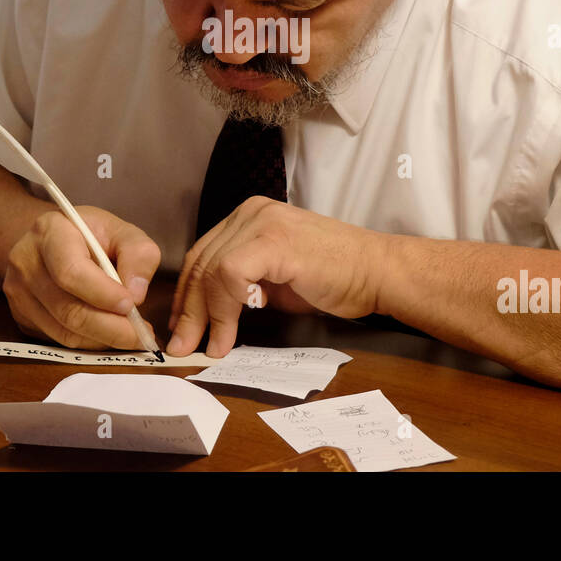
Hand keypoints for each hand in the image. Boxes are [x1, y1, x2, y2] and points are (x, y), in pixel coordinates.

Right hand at [3, 205, 160, 349]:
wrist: (52, 241)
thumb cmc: (91, 235)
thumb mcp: (121, 231)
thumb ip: (138, 255)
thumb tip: (136, 294)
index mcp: (50, 232)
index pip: (71, 270)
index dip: (103, 293)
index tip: (132, 305)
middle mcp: (26, 262)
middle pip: (67, 309)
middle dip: (110, 328)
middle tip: (140, 334)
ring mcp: (18, 292)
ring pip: (64, 331)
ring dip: (103, 339)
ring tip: (130, 334)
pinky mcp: (21, 316)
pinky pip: (58, 340)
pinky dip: (89, 342)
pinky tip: (108, 333)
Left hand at [167, 197, 392, 357]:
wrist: (378, 273)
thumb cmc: (336, 279)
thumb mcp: (276, 278)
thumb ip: (243, 284)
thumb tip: (207, 315)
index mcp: (250, 216)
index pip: (203, 254)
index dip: (188, 295)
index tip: (183, 327)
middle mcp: (251, 212)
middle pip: (201, 262)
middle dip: (188, 310)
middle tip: (182, 346)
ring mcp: (262, 222)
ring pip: (210, 270)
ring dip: (205, 316)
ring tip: (208, 348)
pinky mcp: (274, 240)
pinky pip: (229, 274)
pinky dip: (224, 309)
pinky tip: (229, 335)